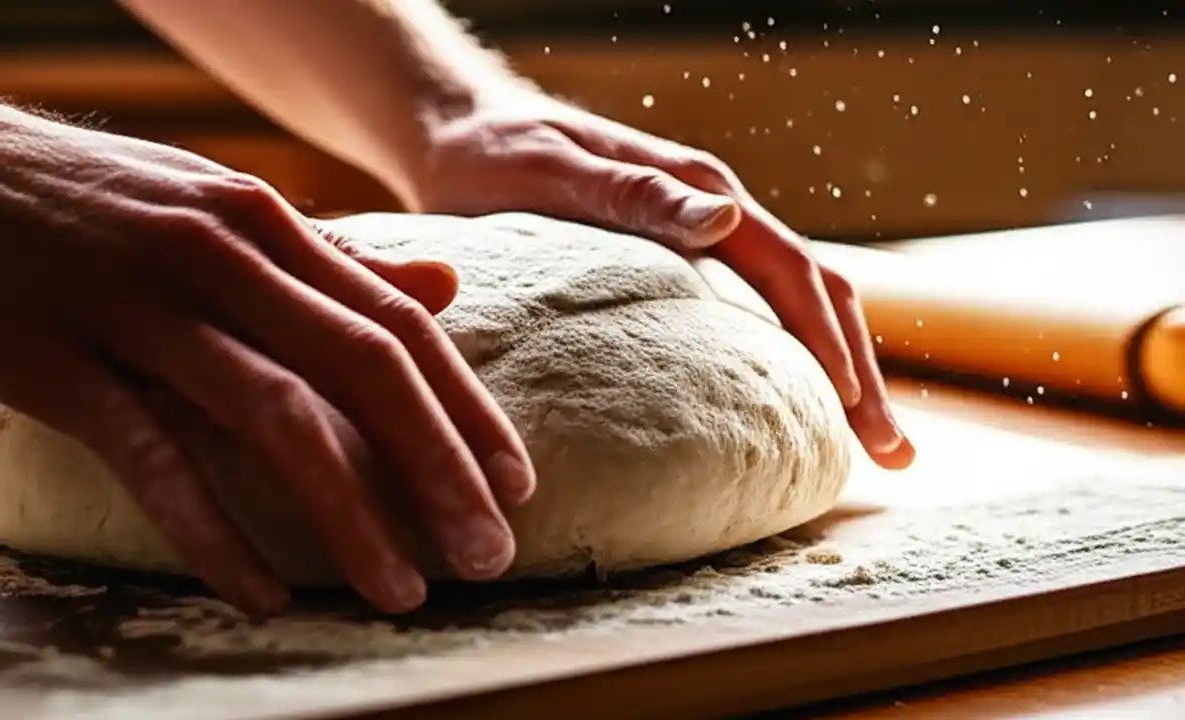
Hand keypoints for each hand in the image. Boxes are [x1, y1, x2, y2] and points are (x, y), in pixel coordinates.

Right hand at [0, 100, 534, 616]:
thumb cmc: (91, 204)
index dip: (467, 410)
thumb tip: (448, 282)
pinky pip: (153, 458)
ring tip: (402, 592)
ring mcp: (138, 307)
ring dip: (351, 514)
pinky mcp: (58, 360)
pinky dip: (214, 532)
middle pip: (362, 369)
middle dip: (439, 470)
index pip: (398, 324)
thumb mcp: (221, 210)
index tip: (517, 485)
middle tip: (488, 558)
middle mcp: (219, 257)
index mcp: (265, 223)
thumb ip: (334, 259)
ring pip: (274, 417)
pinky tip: (263, 594)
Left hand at [412, 92, 913, 469]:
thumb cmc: (498, 157)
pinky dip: (790, 353)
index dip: (830, 343)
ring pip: (795, 300)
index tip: (858, 409)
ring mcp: (701, 232)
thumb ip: (637, 195)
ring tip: (867, 438)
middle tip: (892, 453)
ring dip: (837, 367)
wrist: (462, 134)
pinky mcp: (678, 253)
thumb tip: (727, 218)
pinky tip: (792, 398)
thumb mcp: (557, 171)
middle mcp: (714, 210)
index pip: (790, 271)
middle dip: (859, 371)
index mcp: (699, 190)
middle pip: (815, 291)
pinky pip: (755, 306)